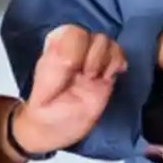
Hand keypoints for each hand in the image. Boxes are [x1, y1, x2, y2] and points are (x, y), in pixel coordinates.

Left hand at [12, 24, 127, 154]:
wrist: (57, 130)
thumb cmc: (46, 112)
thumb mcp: (43, 94)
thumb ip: (54, 70)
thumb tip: (72, 56)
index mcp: (55, 50)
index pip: (70, 32)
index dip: (74, 48)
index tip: (71, 69)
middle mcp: (75, 51)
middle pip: (91, 35)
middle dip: (91, 55)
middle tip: (86, 77)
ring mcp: (91, 60)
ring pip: (106, 42)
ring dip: (104, 60)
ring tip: (95, 79)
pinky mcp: (106, 71)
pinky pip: (118, 54)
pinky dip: (117, 62)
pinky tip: (108, 77)